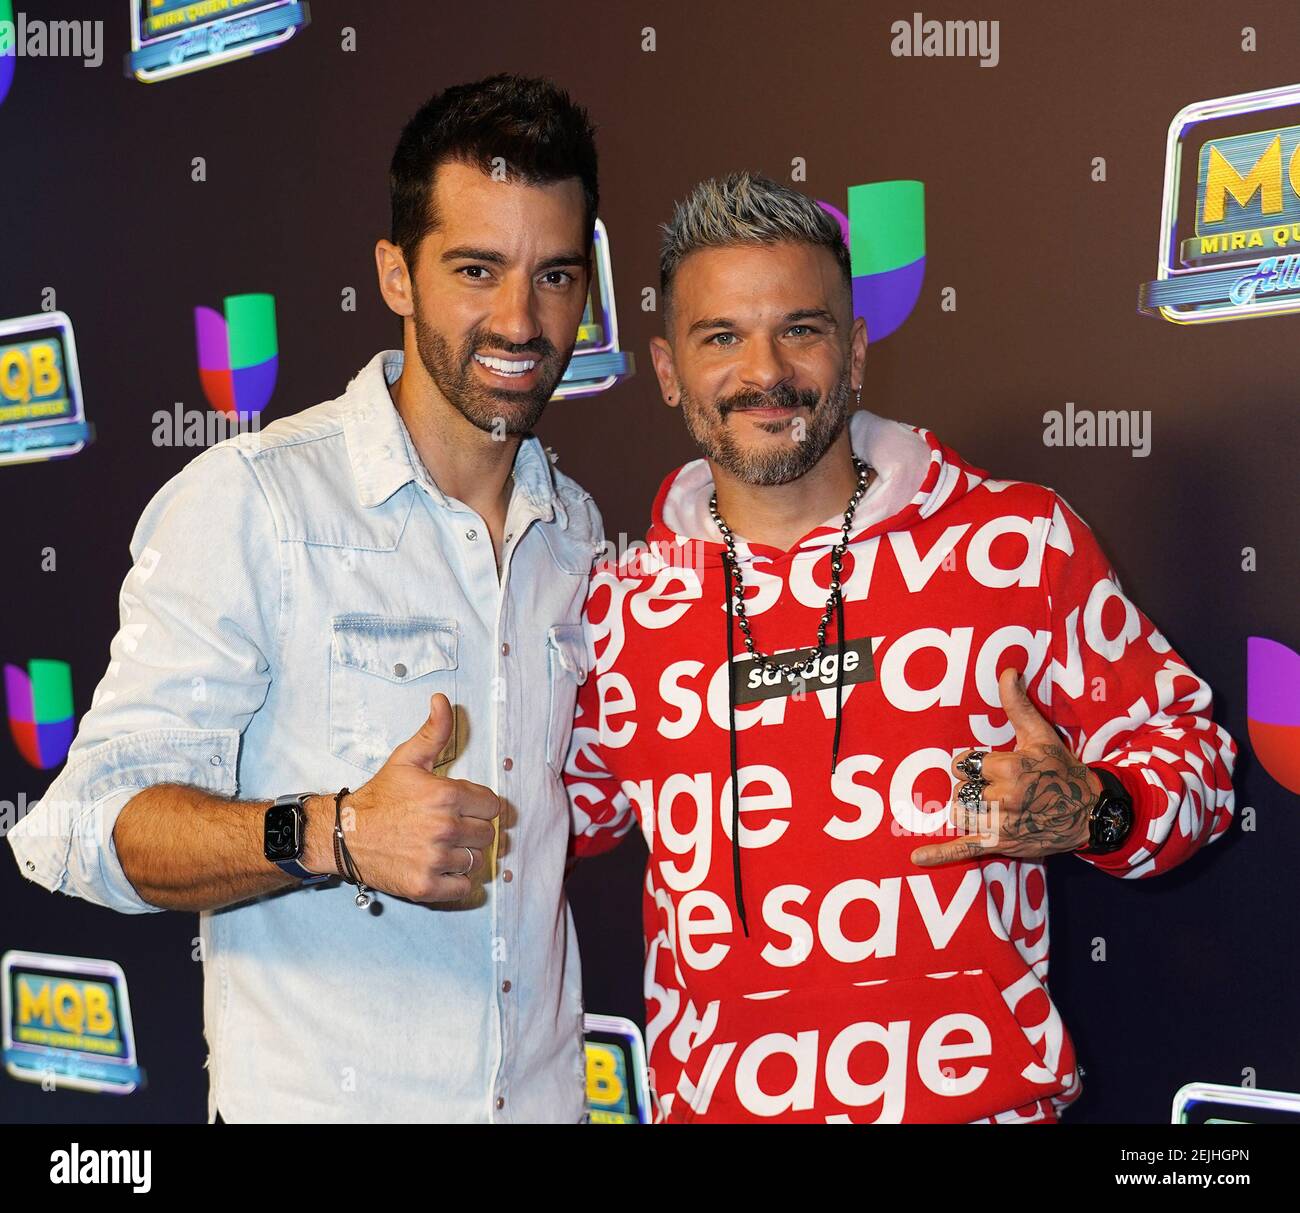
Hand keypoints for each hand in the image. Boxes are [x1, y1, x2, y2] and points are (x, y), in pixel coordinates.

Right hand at [322, 694, 500, 902]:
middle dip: (472, 830)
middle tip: (448, 827)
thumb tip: (444, 701)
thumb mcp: (408, 759)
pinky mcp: (426, 887)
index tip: (462, 808)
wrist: (343, 834)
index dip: (479, 806)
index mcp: (446, 796)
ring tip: (442, 846)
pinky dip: (456, 881)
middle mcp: (444, 828)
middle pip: (487, 834)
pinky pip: (464, 888)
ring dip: (464, 855)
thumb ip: (434, 731)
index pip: (493, 806)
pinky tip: (439, 867)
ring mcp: (435, 860)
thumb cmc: (379, 797)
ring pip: (477, 861)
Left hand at [910, 667, 1099, 866]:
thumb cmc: (1061, 769)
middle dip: (973, 787)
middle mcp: (1004, 799)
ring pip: (959, 814)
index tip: (994, 767)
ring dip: (969, 809)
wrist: (1090, 811)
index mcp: (1011, 769)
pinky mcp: (1001, 845)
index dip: (975, 765)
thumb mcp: (1040, 734)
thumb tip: (1006, 670)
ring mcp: (1002, 826)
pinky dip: (941, 855)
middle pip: (959, 790)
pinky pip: (964, 850)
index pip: (963, 764)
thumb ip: (1017, 704)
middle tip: (999, 788)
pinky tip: (917, 857)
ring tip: (992, 805)